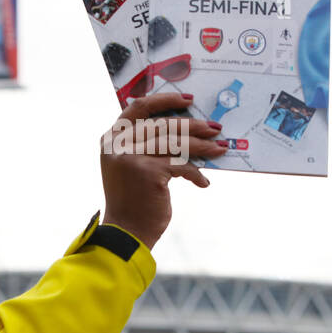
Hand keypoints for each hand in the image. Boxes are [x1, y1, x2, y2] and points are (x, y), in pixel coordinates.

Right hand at [99, 91, 229, 250]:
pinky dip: (195, 173)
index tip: (188, 100)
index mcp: (111, 138)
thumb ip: (145, 144)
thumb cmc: (133, 200)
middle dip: (193, 126)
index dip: (165, 100)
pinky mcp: (149, 171)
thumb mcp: (130, 166)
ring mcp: (132, 157)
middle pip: (163, 124)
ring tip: (220, 149)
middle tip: (215, 128)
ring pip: (176, 143)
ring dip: (202, 146)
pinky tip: (203, 182)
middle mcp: (118, 144)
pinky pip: (181, 165)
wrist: (126, 233)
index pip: (139, 107)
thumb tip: (185, 128)